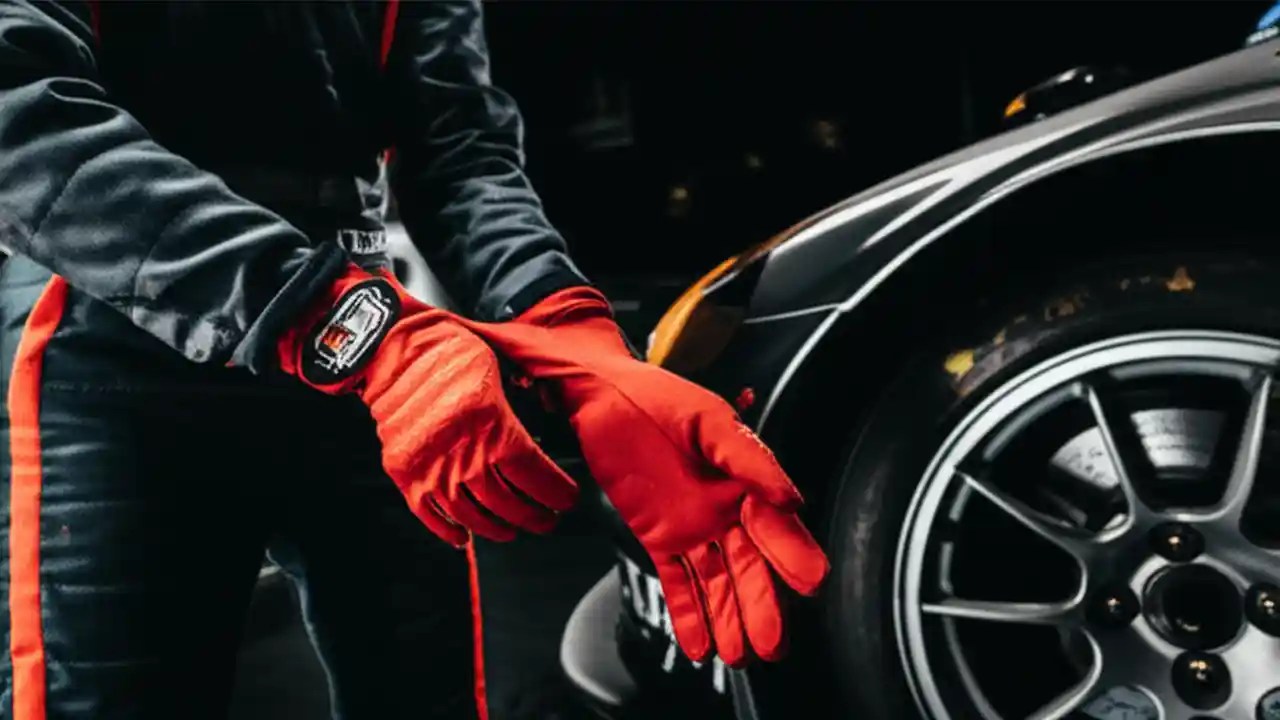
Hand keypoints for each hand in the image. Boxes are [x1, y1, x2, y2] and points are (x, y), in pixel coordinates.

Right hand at [277, 264, 577, 545]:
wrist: (393, 349)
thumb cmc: (452, 353)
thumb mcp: (501, 368)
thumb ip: (525, 402)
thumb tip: (551, 422)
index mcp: (492, 423)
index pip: (534, 475)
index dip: (555, 493)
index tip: (567, 500)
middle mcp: (462, 451)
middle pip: (508, 502)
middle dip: (534, 515)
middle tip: (548, 519)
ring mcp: (430, 467)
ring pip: (473, 515)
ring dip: (498, 528)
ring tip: (514, 529)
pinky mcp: (404, 473)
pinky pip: (430, 515)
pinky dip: (449, 531)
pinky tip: (466, 537)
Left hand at [460, 287, 829, 664]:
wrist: (601, 397)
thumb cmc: (657, 398)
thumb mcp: (707, 421)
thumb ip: (748, 458)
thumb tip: (789, 497)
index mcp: (744, 479)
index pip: (775, 527)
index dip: (792, 556)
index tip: (811, 584)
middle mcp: (724, 509)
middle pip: (749, 567)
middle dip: (762, 605)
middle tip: (772, 642)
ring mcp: (692, 527)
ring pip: (716, 583)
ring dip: (728, 618)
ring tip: (739, 654)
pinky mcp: (658, 538)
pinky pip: (677, 583)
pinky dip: (688, 614)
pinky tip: (699, 645)